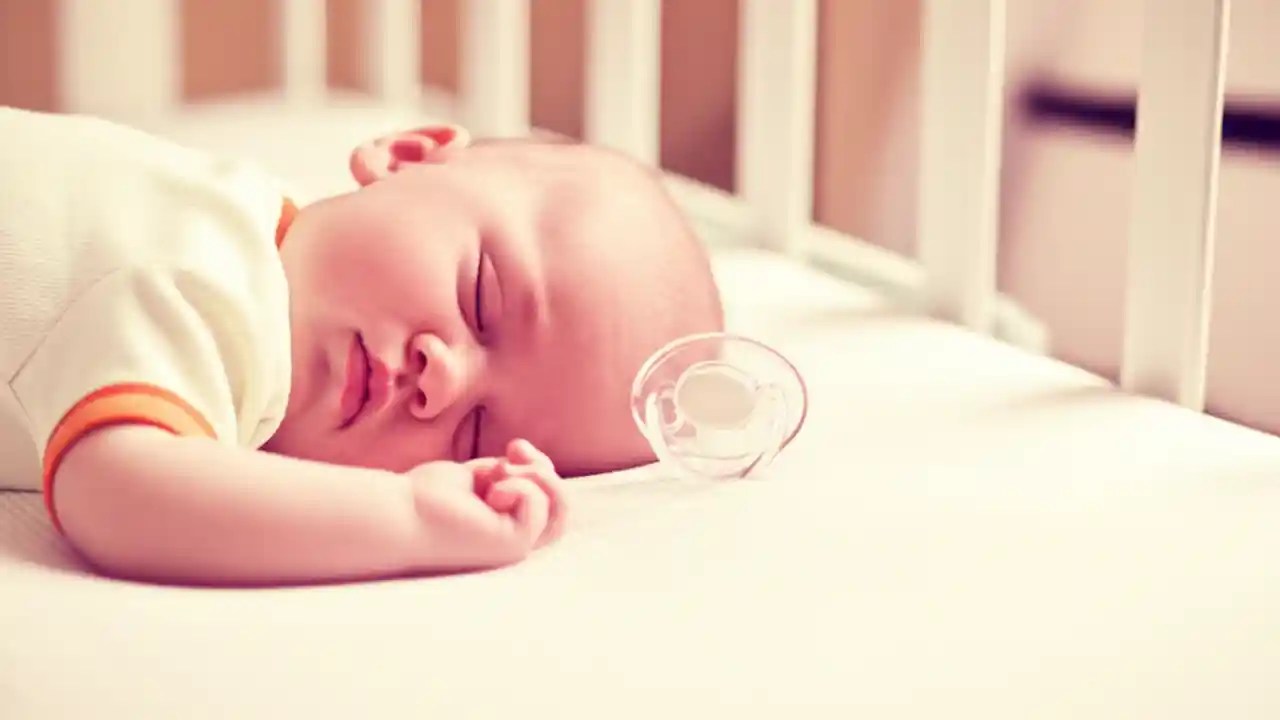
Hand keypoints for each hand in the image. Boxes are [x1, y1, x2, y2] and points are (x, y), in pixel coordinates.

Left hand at [406, 439, 565, 570]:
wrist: (400, 512)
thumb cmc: (426, 496)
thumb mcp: (476, 475)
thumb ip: (507, 474)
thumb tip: (529, 462)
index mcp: (505, 528)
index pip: (548, 504)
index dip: (541, 470)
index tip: (513, 447)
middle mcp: (514, 542)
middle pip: (562, 511)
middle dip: (546, 470)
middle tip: (513, 451)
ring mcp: (514, 547)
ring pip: (560, 511)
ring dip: (538, 477)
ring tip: (501, 469)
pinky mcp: (511, 546)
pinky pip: (537, 506)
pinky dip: (518, 486)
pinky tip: (487, 489)